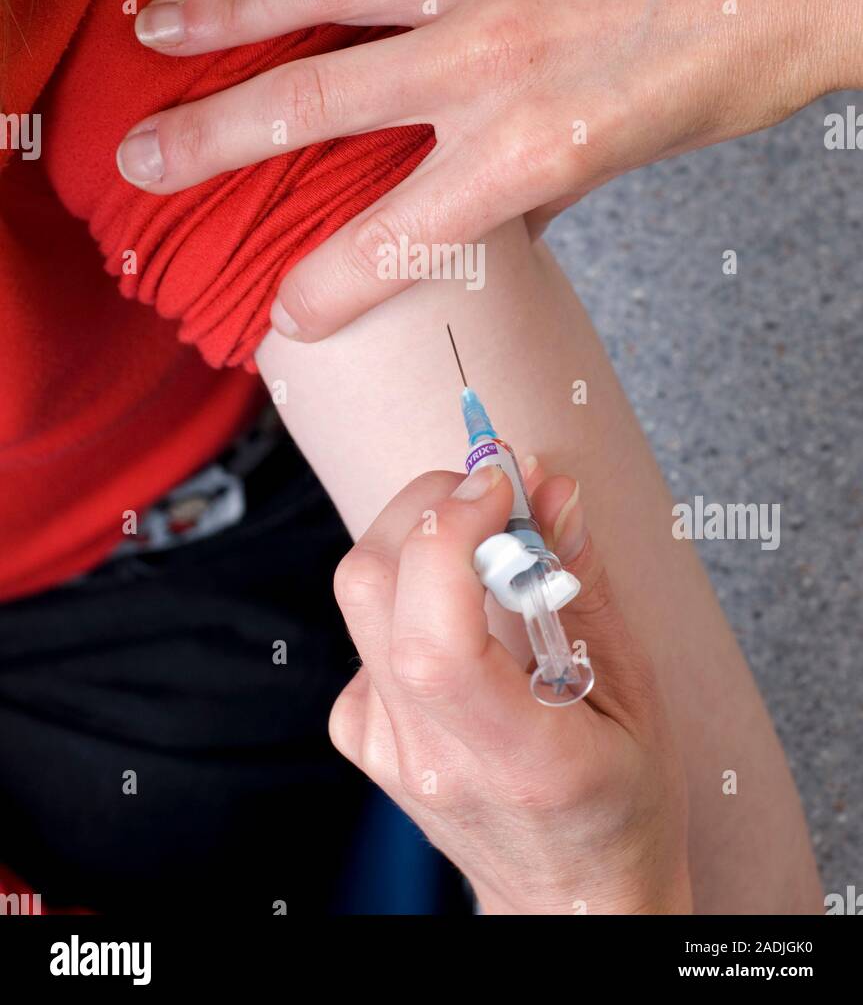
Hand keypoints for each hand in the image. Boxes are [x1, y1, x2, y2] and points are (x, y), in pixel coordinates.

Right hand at [119, 0, 862, 338]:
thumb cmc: (730, 64)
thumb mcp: (627, 160)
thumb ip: (533, 185)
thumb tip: (478, 211)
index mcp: (532, 145)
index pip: (397, 233)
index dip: (330, 283)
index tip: (285, 313)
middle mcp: (494, 60)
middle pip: (320, 104)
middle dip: (218, 142)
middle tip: (149, 164)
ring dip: (230, 12)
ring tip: (158, 31)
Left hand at [328, 459, 691, 915]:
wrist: (572, 901)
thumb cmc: (620, 805)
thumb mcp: (634, 692)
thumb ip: (584, 583)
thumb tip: (550, 489)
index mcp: (512, 755)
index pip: (434, 637)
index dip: (452, 533)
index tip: (501, 484)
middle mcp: (429, 754)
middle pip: (371, 587)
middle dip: (428, 505)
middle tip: (493, 495)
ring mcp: (383, 748)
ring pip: (360, 594)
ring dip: (418, 539)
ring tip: (485, 547)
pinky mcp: (361, 736)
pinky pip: (364, 629)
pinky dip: (410, 591)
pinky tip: (463, 618)